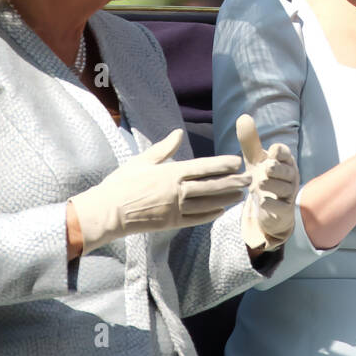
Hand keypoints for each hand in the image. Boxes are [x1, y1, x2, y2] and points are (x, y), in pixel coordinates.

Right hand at [68, 129, 248, 254]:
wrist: (108, 211)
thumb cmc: (122, 183)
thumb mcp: (142, 160)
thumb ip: (164, 148)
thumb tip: (178, 132)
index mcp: (171, 173)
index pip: (203, 167)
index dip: (222, 164)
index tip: (236, 162)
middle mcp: (177, 191)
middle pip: (211, 186)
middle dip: (232, 182)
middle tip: (248, 180)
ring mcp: (175, 208)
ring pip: (207, 203)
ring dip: (226, 198)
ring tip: (239, 195)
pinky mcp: (171, 223)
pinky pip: (196, 219)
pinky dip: (210, 214)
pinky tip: (220, 210)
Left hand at [235, 114, 298, 251]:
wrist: (269, 210)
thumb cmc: (265, 178)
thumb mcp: (255, 160)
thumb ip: (250, 141)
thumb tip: (243, 117)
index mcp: (284, 161)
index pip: (284, 152)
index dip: (278, 152)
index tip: (269, 152)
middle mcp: (290, 176)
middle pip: (286, 170)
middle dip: (276, 169)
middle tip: (265, 167)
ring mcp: (289, 194)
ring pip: (284, 188)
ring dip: (272, 185)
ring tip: (259, 183)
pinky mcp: (284, 211)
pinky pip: (281, 207)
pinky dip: (272, 205)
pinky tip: (262, 203)